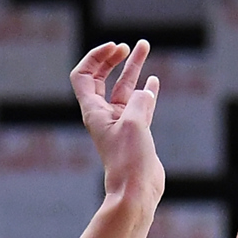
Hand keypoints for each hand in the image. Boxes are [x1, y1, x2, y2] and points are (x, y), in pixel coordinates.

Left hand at [71, 39, 164, 204]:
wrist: (136, 191)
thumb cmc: (129, 160)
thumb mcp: (135, 124)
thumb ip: (140, 101)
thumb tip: (146, 90)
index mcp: (94, 111)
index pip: (83, 75)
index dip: (95, 57)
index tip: (115, 48)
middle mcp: (104, 114)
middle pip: (102, 77)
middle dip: (113, 58)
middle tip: (127, 46)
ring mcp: (121, 123)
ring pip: (125, 88)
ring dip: (133, 68)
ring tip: (144, 47)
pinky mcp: (137, 132)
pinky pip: (140, 104)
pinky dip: (145, 89)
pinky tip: (153, 80)